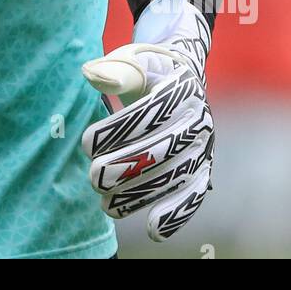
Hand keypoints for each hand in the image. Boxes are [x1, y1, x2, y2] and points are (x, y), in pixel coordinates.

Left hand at [79, 0, 213, 240]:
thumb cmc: (147, 69)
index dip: (118, 128)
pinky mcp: (202, 167)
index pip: (150, 111)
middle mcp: (198, 117)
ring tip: (107, 205)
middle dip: (125, 167)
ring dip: (140, 195)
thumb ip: (114, 69)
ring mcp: (202, 145)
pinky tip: (154, 230)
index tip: (88, 142)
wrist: (179, 75)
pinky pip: (194, 193)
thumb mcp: (132, 59)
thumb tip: (92, 74)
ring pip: (174, 176)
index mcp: (181, 86)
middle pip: (162, 149)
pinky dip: (176, 214)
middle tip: (94, 176)